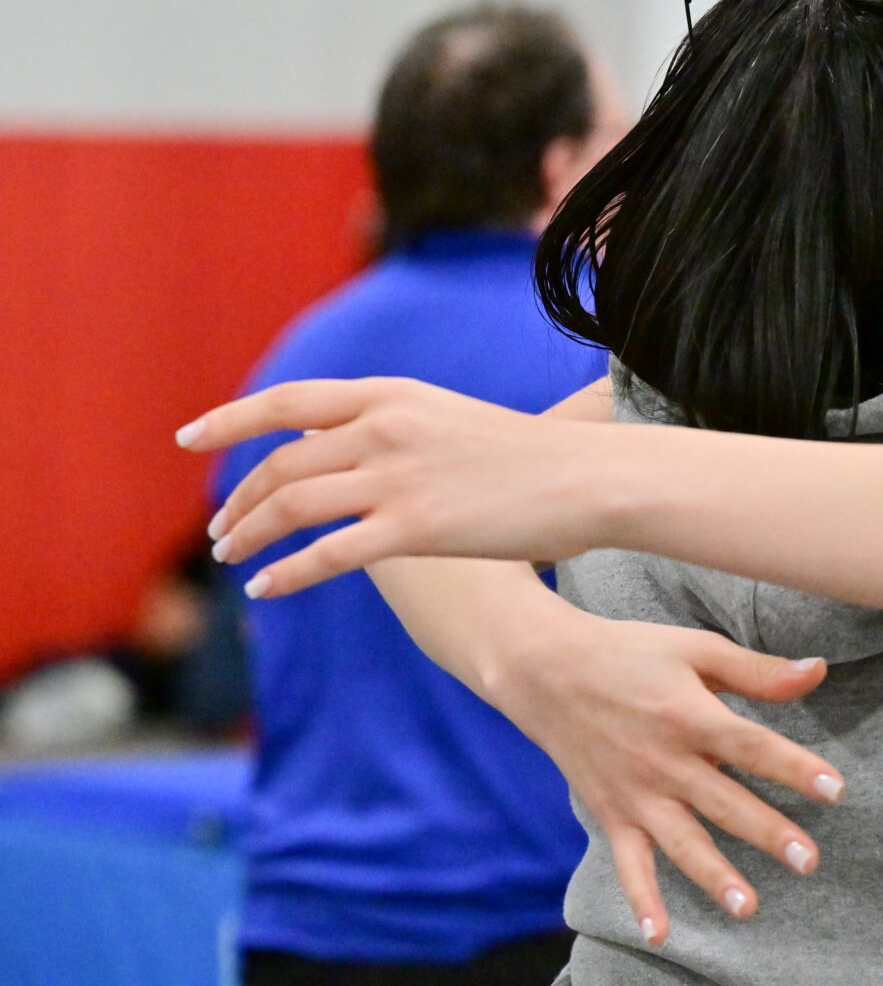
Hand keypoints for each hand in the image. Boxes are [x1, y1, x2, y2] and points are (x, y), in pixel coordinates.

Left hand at [183, 377, 614, 594]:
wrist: (590, 477)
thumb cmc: (532, 455)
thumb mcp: (450, 419)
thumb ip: (397, 427)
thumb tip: (351, 446)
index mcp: (392, 395)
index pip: (287, 403)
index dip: (230, 420)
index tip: (190, 439)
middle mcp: (384, 428)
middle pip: (281, 464)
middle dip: (239, 500)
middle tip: (222, 531)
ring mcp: (397, 478)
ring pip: (292, 507)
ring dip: (250, 535)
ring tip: (233, 558)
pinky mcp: (415, 528)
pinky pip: (327, 555)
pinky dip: (286, 575)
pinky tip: (265, 590)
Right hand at [488, 605, 845, 936]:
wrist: (546, 670)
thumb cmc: (630, 653)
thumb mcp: (695, 649)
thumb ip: (757, 671)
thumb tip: (818, 672)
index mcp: (690, 716)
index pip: (752, 747)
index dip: (795, 768)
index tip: (834, 790)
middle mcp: (664, 762)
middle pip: (725, 803)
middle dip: (768, 833)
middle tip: (808, 861)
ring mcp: (636, 794)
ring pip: (683, 842)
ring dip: (715, 877)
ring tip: (749, 907)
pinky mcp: (611, 814)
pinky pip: (629, 864)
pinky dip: (642, 900)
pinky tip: (661, 934)